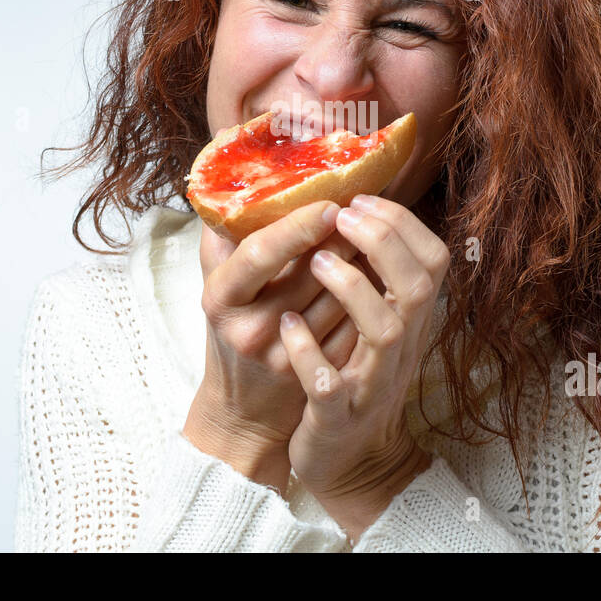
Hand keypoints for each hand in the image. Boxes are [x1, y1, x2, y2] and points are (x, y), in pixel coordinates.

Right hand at [182, 201, 365, 486]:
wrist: (243, 411)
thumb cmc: (232, 332)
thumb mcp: (215, 287)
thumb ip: (221, 240)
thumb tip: (234, 189)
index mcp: (221, 298)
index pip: (259, 253)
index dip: (297, 225)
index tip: (329, 203)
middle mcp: (251, 329)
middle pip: (310, 272)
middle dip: (344, 236)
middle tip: (364, 208)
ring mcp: (286, 357)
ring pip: (342, 299)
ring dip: (366, 262)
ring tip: (379, 233)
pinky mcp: (320, 378)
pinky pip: (357, 328)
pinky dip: (374, 297)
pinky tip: (384, 275)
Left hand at [277, 194, 446, 527]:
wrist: (351, 463)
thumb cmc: (354, 379)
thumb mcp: (376, 327)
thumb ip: (376, 278)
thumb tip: (353, 210)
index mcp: (409, 321)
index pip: (433, 260)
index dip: (402, 223)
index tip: (362, 199)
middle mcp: (400, 350)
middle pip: (418, 288)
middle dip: (382, 242)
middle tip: (341, 216)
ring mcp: (371, 384)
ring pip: (383, 332)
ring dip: (352, 288)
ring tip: (317, 261)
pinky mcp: (338, 417)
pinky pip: (328, 384)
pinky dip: (308, 352)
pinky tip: (287, 325)